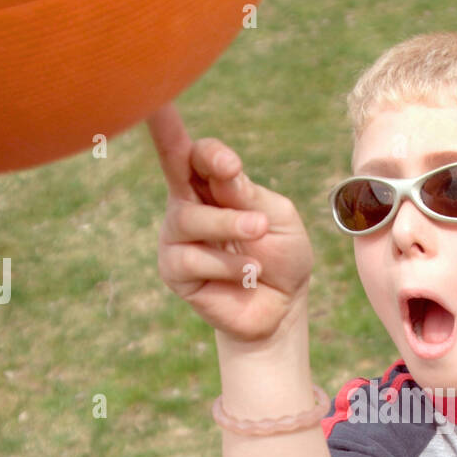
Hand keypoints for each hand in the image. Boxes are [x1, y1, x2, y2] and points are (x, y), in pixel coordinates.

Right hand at [148, 103, 313, 344]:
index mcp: (211, 184)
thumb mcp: (276, 217)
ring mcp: (176, 237)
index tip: (231, 164)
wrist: (283, 305)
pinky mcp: (173, 271)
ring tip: (259, 231)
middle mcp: (187, 204)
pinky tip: (248, 271)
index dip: (207, 151)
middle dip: (185, 151)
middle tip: (231, 167)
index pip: (197, 153)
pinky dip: (226, 265)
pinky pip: (191, 259)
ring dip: (228, 224)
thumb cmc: (281, 254)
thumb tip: (223, 170)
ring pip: (187, 218)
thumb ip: (248, 194)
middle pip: (173, 166)